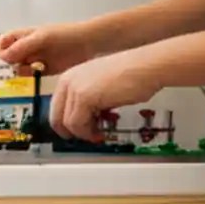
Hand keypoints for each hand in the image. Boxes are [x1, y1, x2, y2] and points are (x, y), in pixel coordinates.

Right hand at [0, 22, 100, 76]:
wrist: (89, 43)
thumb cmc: (65, 36)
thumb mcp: (41, 38)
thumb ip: (21, 47)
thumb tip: (2, 58)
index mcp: (23, 36)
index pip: (2, 43)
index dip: (1, 51)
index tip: (7, 58)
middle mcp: (26, 47)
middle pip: (7, 57)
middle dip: (10, 63)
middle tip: (20, 65)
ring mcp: (34, 59)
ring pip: (18, 68)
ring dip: (21, 70)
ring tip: (34, 68)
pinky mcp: (43, 70)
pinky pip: (30, 75)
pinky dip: (31, 76)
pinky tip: (40, 72)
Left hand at [49, 49, 163, 140]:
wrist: (148, 66)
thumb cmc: (132, 75)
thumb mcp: (100, 87)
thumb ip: (87, 100)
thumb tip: (84, 120)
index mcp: (69, 77)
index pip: (56, 108)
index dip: (66, 125)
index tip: (78, 132)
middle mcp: (67, 81)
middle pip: (56, 117)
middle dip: (71, 132)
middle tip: (86, 137)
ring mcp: (74, 88)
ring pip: (68, 123)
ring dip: (83, 133)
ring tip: (98, 134)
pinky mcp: (83, 97)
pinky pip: (77, 124)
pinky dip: (88, 132)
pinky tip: (100, 132)